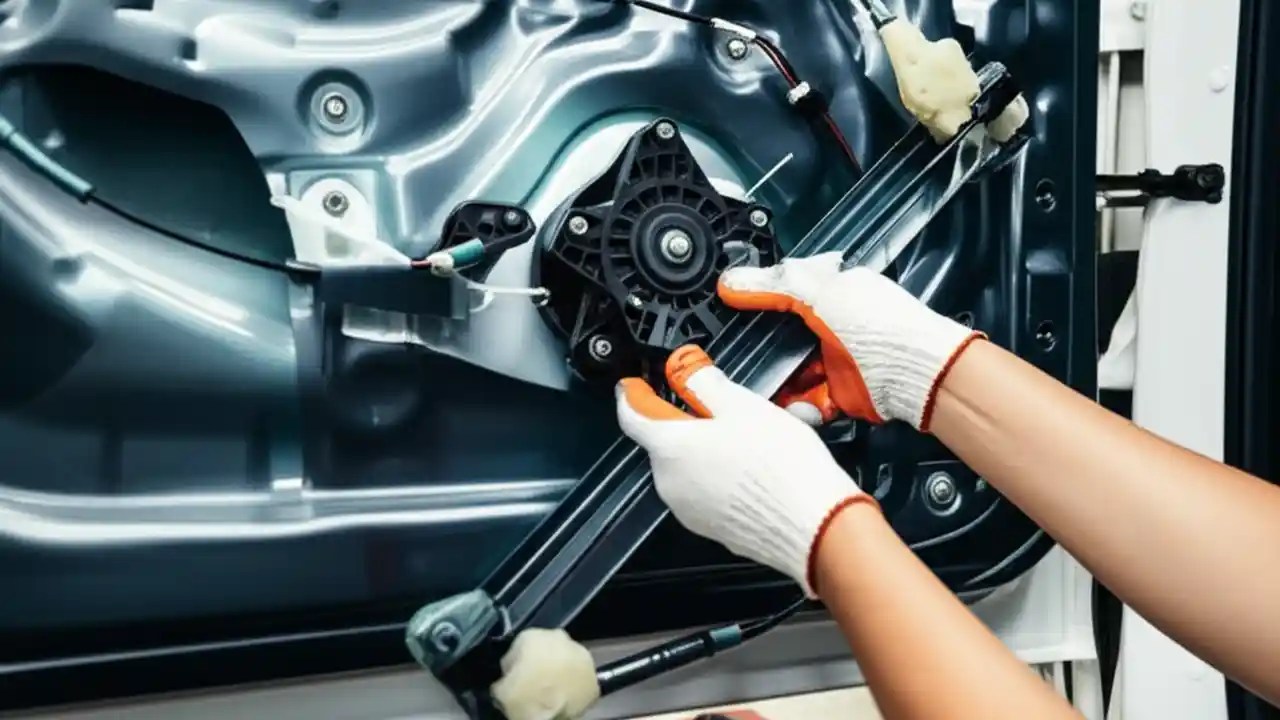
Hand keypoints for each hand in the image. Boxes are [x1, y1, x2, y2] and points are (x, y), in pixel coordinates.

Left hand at [616, 346, 876, 596]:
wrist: (814, 526)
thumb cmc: (780, 466)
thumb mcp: (743, 405)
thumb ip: (705, 384)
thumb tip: (686, 370)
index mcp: (670, 447)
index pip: (631, 415)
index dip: (633, 394)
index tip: (636, 384)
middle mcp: (670, 483)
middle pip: (667, 441)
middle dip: (693, 423)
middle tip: (729, 409)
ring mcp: (689, 510)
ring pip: (691, 467)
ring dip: (713, 450)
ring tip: (757, 441)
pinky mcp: (712, 529)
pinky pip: (709, 492)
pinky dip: (726, 477)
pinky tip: (760, 470)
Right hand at [719, 253, 983, 429]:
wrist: (918, 377)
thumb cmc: (885, 327)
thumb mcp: (822, 293)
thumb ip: (774, 285)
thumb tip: (731, 281)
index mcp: (833, 289)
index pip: (783, 290)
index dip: (757, 299)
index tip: (730, 307)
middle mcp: (834, 323)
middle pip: (781, 336)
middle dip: (763, 350)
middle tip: (743, 355)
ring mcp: (836, 359)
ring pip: (790, 371)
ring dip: (780, 381)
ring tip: (772, 384)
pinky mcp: (839, 392)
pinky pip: (807, 400)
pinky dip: (802, 405)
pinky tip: (804, 402)